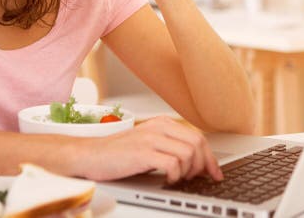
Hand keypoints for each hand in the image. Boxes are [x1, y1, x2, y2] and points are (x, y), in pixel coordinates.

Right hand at [72, 116, 223, 183]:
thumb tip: (195, 163)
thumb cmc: (117, 154)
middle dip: (203, 165)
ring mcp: (151, 138)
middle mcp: (158, 127)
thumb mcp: (147, 144)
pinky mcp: (143, 153)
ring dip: (188, 172)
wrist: (89, 155)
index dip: (210, 157)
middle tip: (198, 179)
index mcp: (162, 123)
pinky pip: (173, 164)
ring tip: (178, 179)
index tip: (214, 173)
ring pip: (188, 153)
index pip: (197, 136)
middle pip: (197, 143)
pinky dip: (175, 176)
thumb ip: (168, 147)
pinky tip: (166, 180)